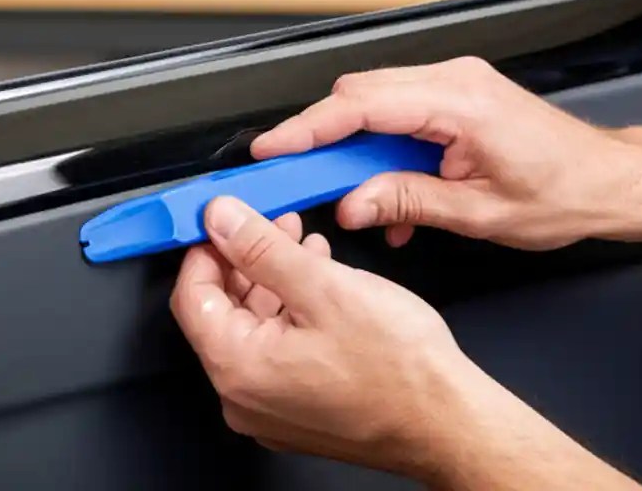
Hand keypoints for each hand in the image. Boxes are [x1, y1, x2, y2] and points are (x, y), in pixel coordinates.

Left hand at [170, 196, 640, 489]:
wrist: (449, 424)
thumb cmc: (401, 370)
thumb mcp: (325, 287)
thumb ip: (262, 249)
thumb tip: (220, 220)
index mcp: (238, 367)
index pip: (191, 295)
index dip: (207, 247)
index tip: (225, 217)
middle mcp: (243, 398)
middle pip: (221, 312)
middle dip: (246, 258)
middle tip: (276, 221)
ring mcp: (269, 411)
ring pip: (252, 330)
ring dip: (273, 281)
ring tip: (305, 246)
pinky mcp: (297, 413)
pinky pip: (276, 354)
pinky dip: (290, 313)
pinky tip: (320, 284)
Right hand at [251, 57, 641, 250]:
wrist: (610, 182)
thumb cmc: (566, 191)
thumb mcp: (479, 213)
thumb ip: (407, 201)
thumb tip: (353, 202)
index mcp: (460, 101)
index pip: (363, 105)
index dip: (309, 126)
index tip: (274, 148)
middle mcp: (456, 80)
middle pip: (360, 96)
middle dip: (322, 138)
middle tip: (297, 179)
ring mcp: (457, 84)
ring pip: (377, 105)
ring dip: (358, 153)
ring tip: (361, 204)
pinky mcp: (458, 96)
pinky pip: (402, 114)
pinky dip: (385, 153)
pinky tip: (393, 199)